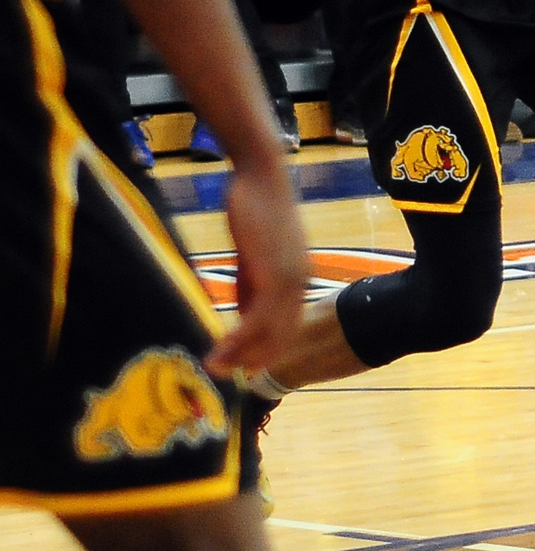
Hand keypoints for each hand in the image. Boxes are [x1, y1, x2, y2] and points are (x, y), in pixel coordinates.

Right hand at [204, 159, 308, 374]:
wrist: (259, 176)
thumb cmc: (254, 211)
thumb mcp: (253, 258)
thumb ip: (253, 287)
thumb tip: (245, 318)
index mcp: (298, 279)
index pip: (287, 326)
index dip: (267, 350)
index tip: (244, 368)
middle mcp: (301, 282)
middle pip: (283, 335)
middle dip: (254, 359)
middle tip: (225, 376)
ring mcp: (291, 277)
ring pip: (271, 330)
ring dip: (242, 354)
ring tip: (215, 368)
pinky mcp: (274, 271)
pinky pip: (259, 314)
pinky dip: (240, 336)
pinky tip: (220, 347)